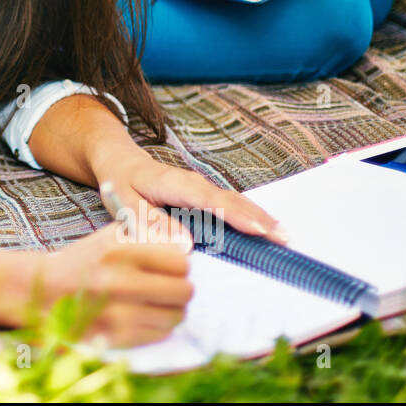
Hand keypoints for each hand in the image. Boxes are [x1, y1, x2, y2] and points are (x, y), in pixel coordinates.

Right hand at [41, 223, 193, 347]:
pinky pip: (160, 334)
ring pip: (176, 316)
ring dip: (170, 309)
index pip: (180, 262)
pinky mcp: (117, 338)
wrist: (43, 293)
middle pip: (184, 291)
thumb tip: (185, 247)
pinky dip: (156, 326)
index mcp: (119, 252)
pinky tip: (140, 316)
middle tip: (166, 287)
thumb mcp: (110, 237)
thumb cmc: (83, 263)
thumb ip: (149, 236)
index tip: (169, 267)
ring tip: (153, 302)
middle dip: (179, 288)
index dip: (178, 264)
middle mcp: (120, 283)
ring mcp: (119, 314)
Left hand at [98, 151, 288, 244]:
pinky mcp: (204, 195)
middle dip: (259, 219)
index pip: (210, 201)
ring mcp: (202, 188)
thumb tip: (185, 245)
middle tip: (285, 239)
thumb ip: (151, 224)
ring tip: (284, 236)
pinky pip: (231, 205)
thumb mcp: (124, 204)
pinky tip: (266, 228)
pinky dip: (250, 215)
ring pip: (235, 202)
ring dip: (260, 217)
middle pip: (231, 200)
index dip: (235, 215)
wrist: (120, 161)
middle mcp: (194, 183)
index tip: (259, 230)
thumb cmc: (120, 183)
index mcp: (174, 185)